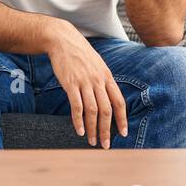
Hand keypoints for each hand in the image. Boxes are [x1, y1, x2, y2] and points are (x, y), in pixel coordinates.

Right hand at [42, 18, 127, 147]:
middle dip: (107, 130)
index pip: (119, 102)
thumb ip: (103, 81)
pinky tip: (79, 130)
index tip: (123, 133)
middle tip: (106, 145)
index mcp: (107, 77)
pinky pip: (76, 106)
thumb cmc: (79, 54)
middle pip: (107, 110)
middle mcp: (98, 81)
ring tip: (93, 141)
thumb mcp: (97, 65)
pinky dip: (78, 120)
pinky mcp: (70, 83)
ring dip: (93, 129)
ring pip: (92, 111)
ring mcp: (84, 82)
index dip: (122, 119)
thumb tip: (108, 98)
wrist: (62, 40)